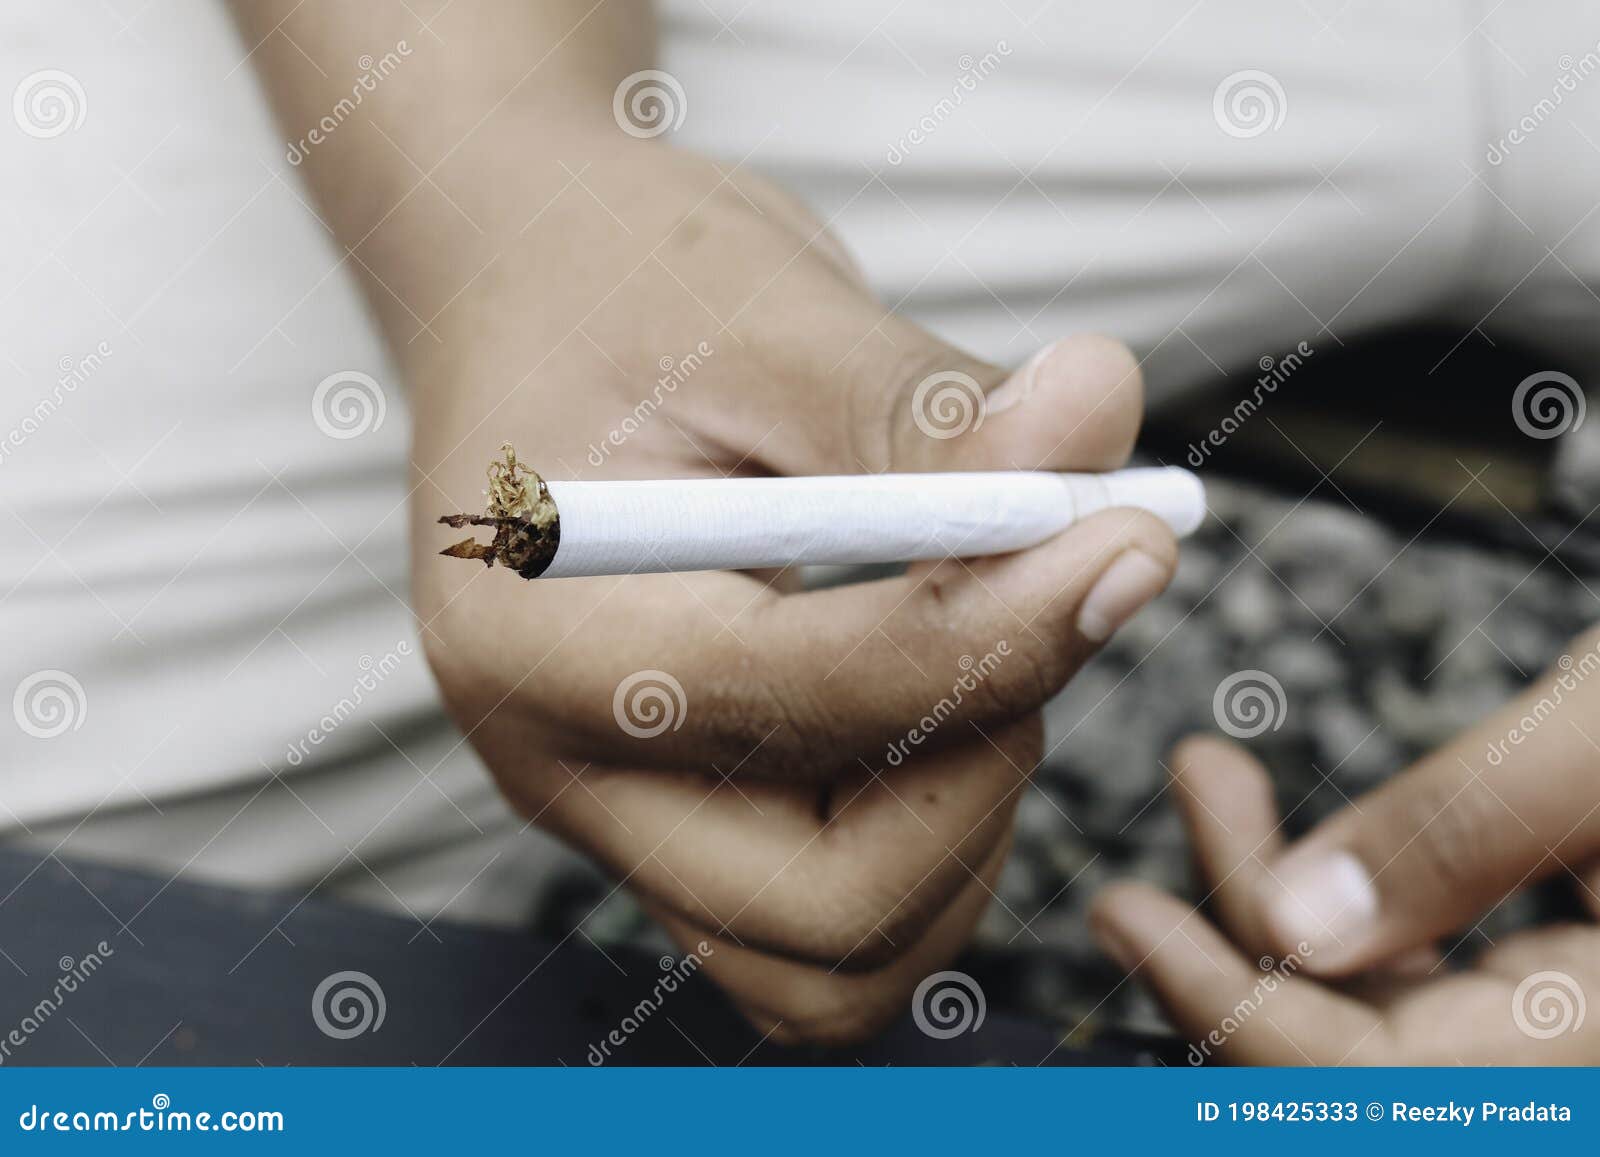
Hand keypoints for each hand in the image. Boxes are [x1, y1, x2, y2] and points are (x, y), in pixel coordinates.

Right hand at [236, 0, 1176, 1041]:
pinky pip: (831, 928)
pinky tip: (944, 696)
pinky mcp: (674, 819)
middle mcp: (557, 765)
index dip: (998, 630)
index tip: (1125, 540)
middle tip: (1037, 608)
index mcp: (539, 631)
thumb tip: (1099, 421)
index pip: (801, 702)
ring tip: (979, 646)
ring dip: (962, 833)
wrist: (525, 299)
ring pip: (838, 962)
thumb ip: (929, 403)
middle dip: (979, 775)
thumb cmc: (621, 286)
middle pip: (824, 912)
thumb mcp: (766, 309)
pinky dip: (930, 846)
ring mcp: (613, 813)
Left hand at [1090, 631, 1599, 1063]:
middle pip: (1350, 1052)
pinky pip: (1408, 969)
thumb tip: (1291, 921)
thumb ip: (1461, 833)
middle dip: (1234, 924)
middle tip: (1177, 803)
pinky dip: (1330, 892)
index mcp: (1597, 1045)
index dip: (1229, 1008)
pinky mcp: (1545, 979)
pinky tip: (1272, 812)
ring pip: (1367, 1004)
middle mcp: (1571, 1054)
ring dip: (1269, 896)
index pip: (1374, 1087)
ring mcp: (1556, 1025)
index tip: (1126, 915)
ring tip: (1214, 774)